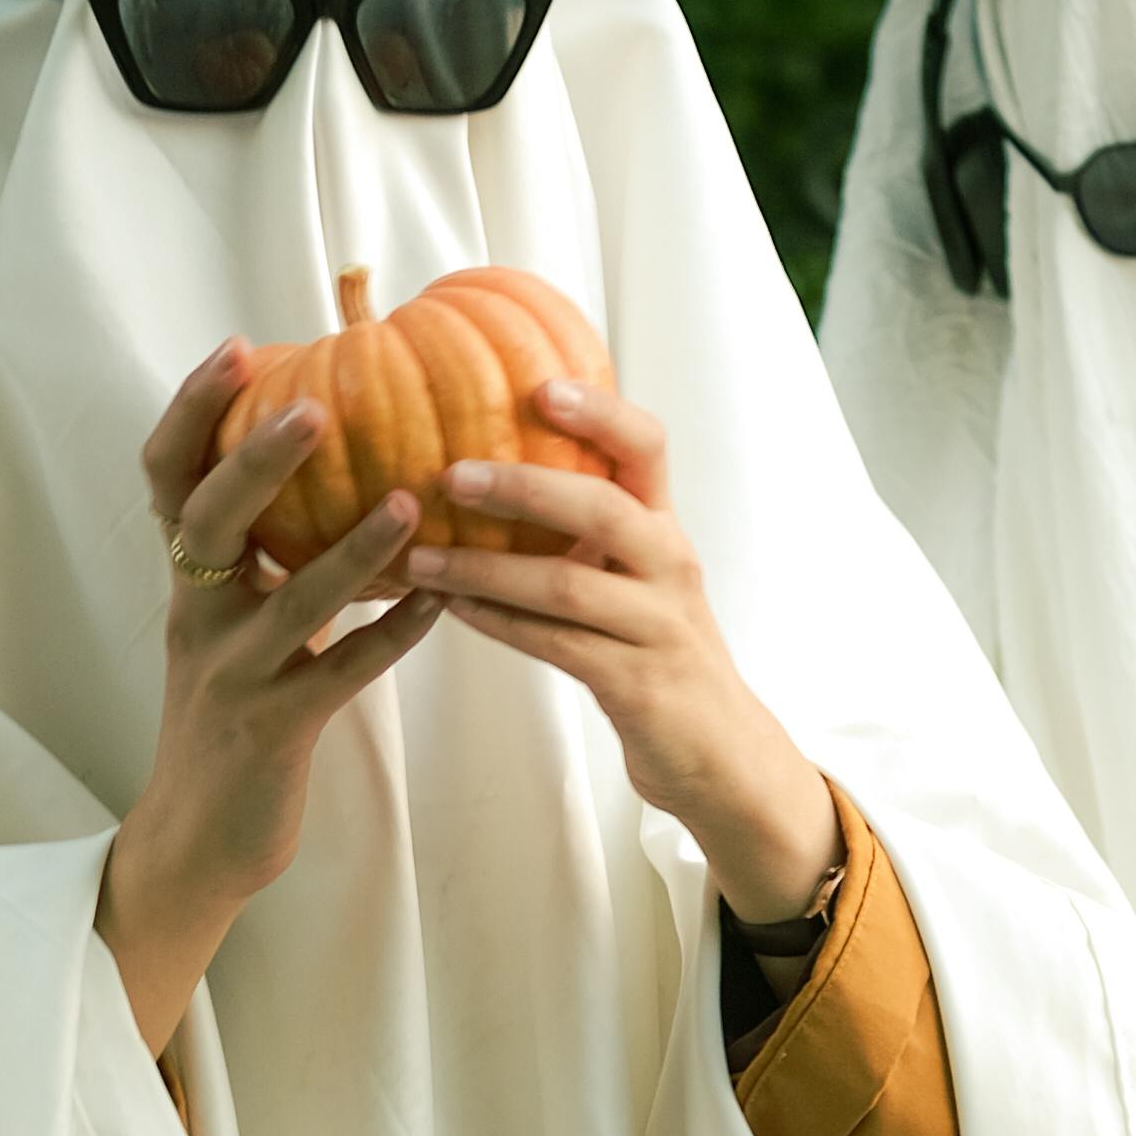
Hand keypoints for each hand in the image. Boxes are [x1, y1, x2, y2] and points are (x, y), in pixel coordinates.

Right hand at [97, 345, 443, 1056]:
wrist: (198, 839)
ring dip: (349, 548)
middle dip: (257, 460)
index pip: (169, 476)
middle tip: (316, 406)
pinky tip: (445, 605)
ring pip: (288, 600)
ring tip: (408, 501)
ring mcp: (231, 676)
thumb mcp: (233, 626)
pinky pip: (340, 674)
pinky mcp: (272, 731)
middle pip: (209, 520)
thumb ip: (266, 556)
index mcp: (186, 581)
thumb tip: (328, 467)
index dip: (195, 412)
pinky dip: (392, 635)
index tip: (238, 347)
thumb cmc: (233, 717)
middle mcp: (197, 616)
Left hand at [405, 373, 840, 924]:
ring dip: (485, 570)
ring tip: (420, 558)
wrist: (716, 750)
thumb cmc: (650, 647)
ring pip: (568, 587)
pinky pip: (558, 647)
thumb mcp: (634, 576)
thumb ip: (585, 523)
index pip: (646, 446)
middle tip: (450, 475)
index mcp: (664, 527)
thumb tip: (487, 459)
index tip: (539, 385)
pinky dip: (499, 625)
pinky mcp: (639, 685)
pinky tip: (450, 611)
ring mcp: (658, 627)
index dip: (599, 411)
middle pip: (603, 508)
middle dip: (524, 486)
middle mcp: (669, 566)